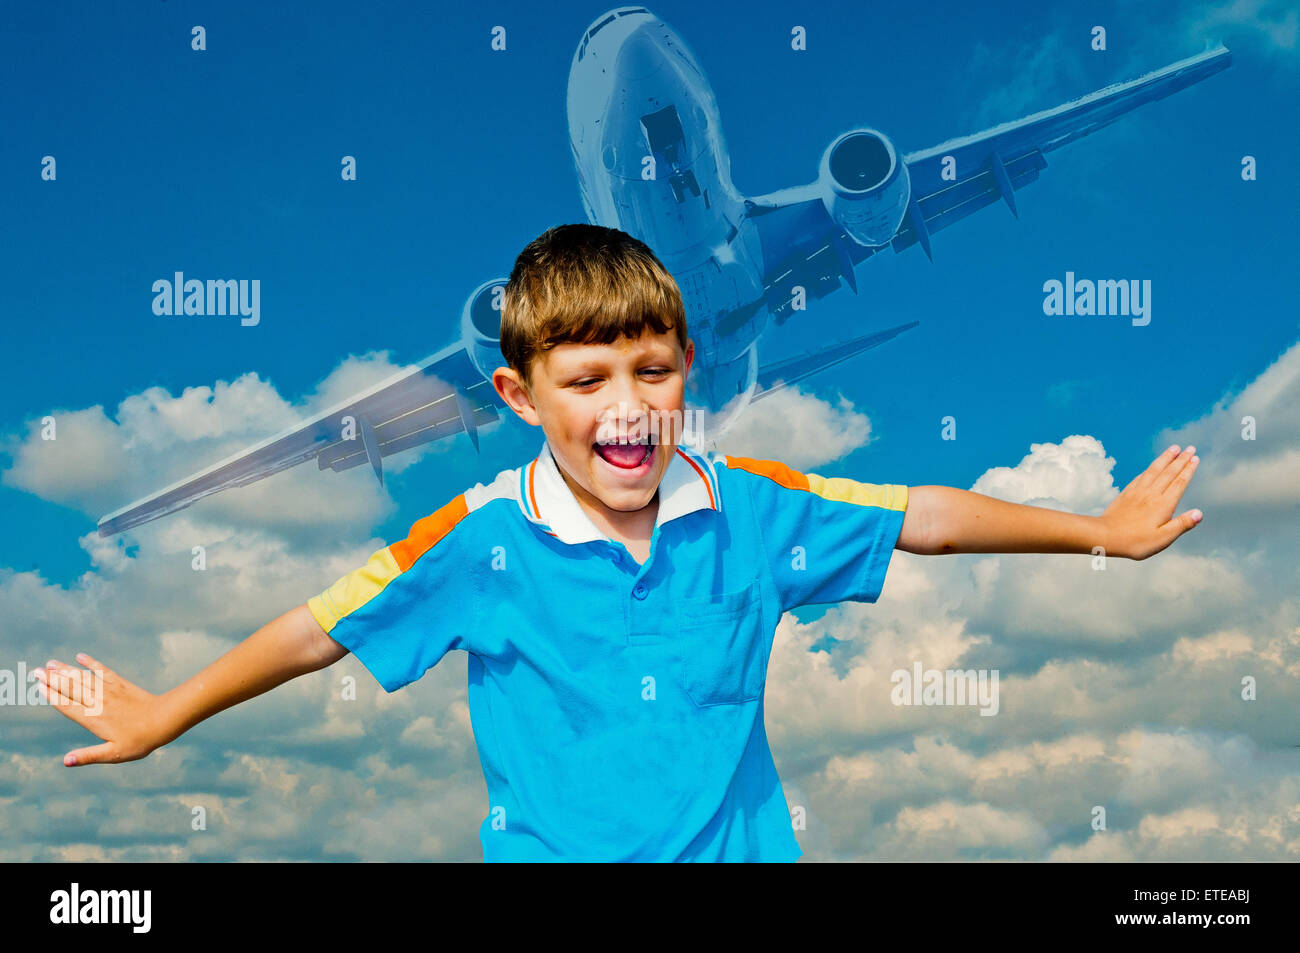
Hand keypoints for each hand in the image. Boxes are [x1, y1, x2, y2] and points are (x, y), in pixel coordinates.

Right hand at [34, 653, 170, 766]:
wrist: (165, 719)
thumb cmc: (140, 741)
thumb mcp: (113, 754)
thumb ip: (88, 756)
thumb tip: (65, 761)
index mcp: (94, 720)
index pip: (67, 706)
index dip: (52, 696)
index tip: (39, 687)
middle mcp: (98, 703)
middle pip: (71, 689)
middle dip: (53, 679)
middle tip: (36, 670)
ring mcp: (110, 691)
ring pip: (83, 678)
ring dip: (66, 670)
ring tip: (51, 663)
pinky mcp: (121, 684)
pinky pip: (103, 671)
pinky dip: (91, 663)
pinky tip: (80, 656)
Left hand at [1099, 445, 1202, 559]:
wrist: (1105, 536)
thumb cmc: (1135, 541)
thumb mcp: (1163, 538)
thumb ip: (1182, 525)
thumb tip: (1199, 513)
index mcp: (1163, 505)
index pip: (1179, 483)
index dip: (1188, 470)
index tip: (1195, 458)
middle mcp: (1151, 494)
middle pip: (1169, 473)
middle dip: (1181, 460)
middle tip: (1190, 448)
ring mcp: (1137, 492)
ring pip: (1154, 470)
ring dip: (1165, 458)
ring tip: (1174, 448)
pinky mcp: (1126, 493)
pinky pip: (1141, 476)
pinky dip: (1149, 468)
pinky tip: (1152, 466)